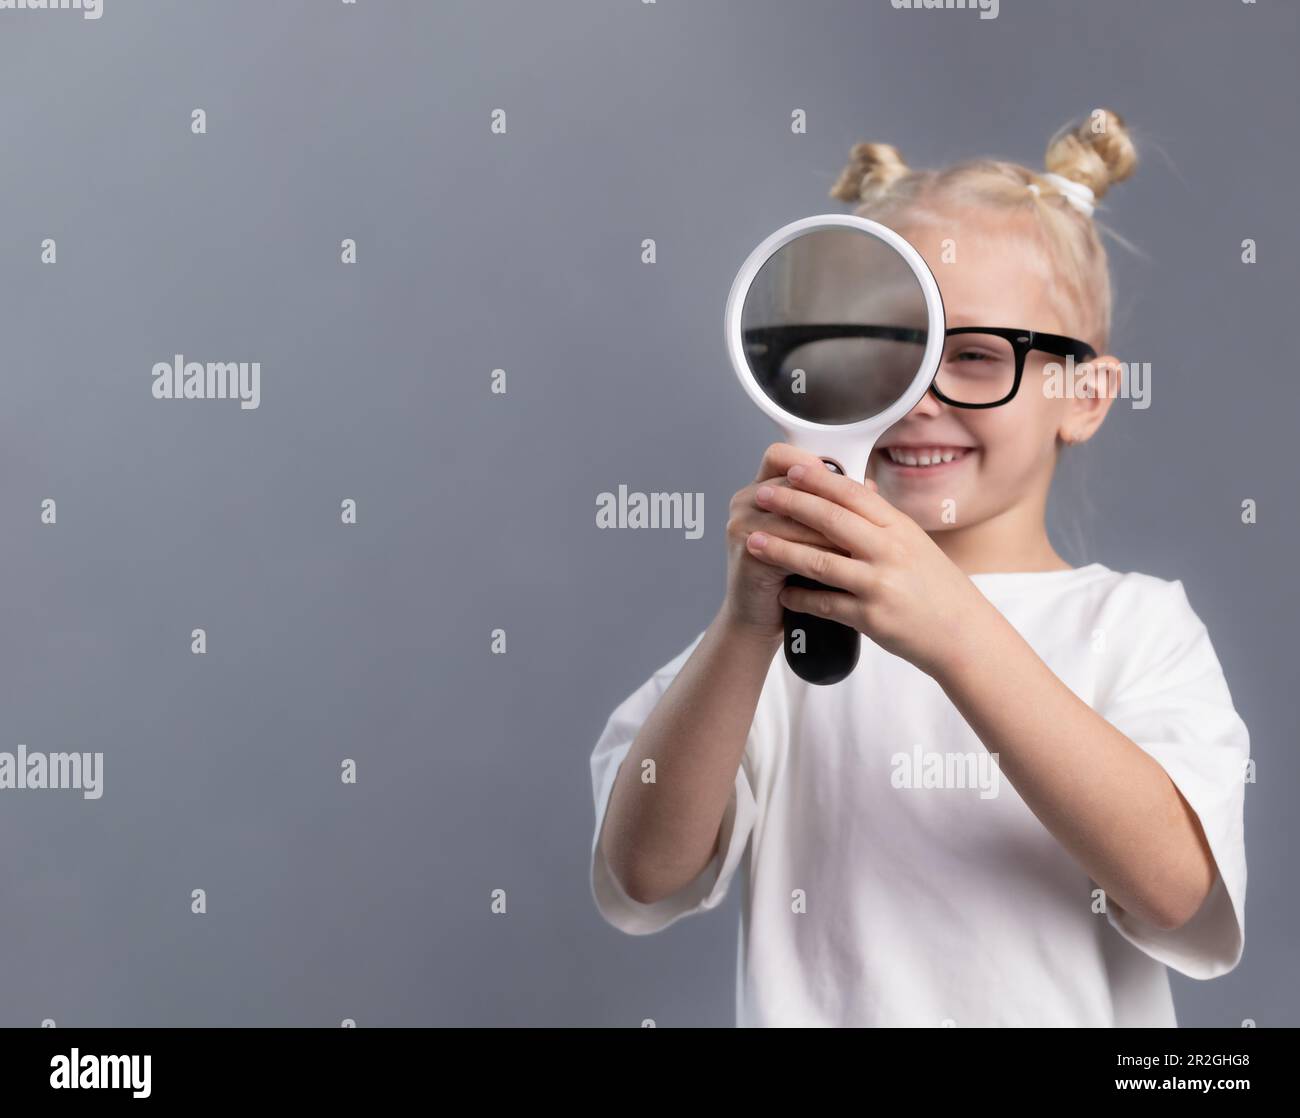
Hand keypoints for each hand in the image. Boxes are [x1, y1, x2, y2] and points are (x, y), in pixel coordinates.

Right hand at [722, 443, 866, 640]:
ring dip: (832, 529)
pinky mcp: (747, 550)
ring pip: (797, 515)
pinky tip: (843, 561)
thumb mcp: (812, 536)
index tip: (843, 475)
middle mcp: (746, 501)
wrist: (761, 620)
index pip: (782, 456)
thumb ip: (832, 506)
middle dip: (832, 500)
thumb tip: (869, 483)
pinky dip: (819, 551)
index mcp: (760, 490)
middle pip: (794, 484)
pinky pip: (791, 543)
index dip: (811, 463)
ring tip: (862, 541)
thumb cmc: (789, 579)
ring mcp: (742, 524)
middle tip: (866, 513)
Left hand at [746, 457, 992, 676]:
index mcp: (900, 528)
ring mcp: (880, 584)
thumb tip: (857, 487)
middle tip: (761, 496)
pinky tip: (781, 593)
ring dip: (781, 551)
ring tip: (752, 543)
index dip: (819, 479)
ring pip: (820, 562)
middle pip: (831, 521)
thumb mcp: (916, 544)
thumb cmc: (937, 588)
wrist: (962, 635)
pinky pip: (825, 604)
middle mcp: (891, 551)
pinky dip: (799, 598)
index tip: (791, 468)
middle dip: (791, 505)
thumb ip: (884, 520)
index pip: (853, 494)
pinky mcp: (871, 617)